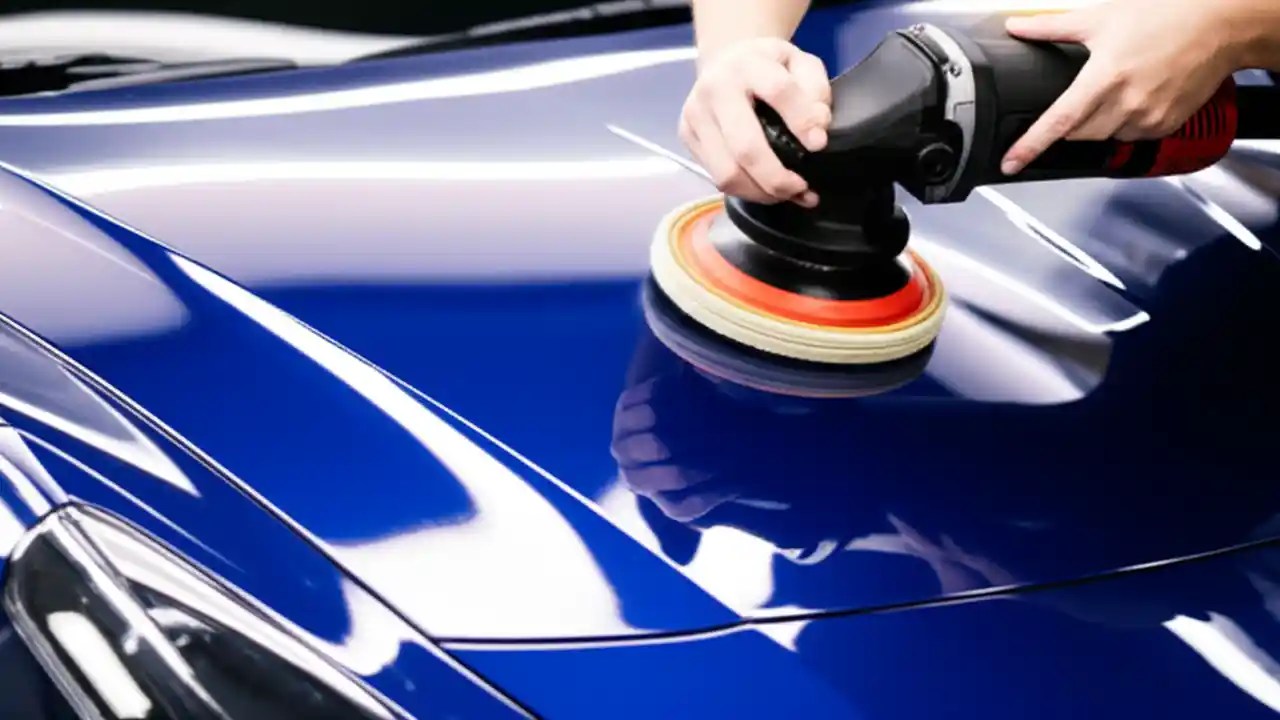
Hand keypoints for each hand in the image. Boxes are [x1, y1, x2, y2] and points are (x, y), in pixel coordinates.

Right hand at [679, 37, 830, 206]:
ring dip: (761, 192)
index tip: (819, 145)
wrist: (724, 60)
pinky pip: (717, 176)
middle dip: (777, 178)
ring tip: (785, 192)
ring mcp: (696, 115)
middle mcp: (715, 89)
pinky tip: (765, 188)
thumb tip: (817, 130)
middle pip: (745, 148)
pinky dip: (745, 190)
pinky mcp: (687, 135)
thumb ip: (816, 91)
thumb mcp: (800, 63)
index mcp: (748, 64)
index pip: (778, 92)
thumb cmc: (768, 65)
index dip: (802, 121)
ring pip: (727, 173)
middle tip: (801, 187)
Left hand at [1000, 0, 1244, 174]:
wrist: (1221, 25)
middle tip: (1080, 97)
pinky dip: (1123, 123)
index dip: (1030, 146)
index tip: (1010, 164)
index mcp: (1104, 78)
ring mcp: (1148, 118)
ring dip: (1096, 123)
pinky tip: (1135, 96)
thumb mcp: (1102, 17)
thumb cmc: (1166, 15)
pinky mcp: (1165, 126)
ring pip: (1104, 136)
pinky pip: (1131, 136)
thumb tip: (1018, 27)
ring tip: (1114, 89)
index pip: (1058, 123)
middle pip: (1078, 133)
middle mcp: (1126, 104)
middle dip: (1068, 123)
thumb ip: (1052, 27)